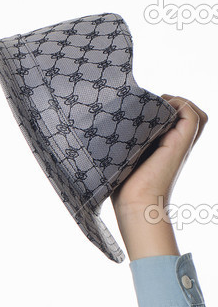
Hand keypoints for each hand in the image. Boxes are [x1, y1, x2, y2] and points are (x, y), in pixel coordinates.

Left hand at [111, 94, 207, 214]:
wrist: (134, 203)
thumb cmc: (121, 188)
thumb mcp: (122, 158)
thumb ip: (125, 140)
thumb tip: (112, 120)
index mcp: (163, 148)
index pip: (173, 120)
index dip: (161, 109)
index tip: (141, 109)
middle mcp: (174, 145)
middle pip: (187, 115)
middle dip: (171, 103)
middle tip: (150, 106)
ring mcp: (179, 144)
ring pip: (193, 113)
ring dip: (177, 103)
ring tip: (157, 106)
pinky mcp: (180, 144)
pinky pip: (192, 115)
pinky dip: (180, 105)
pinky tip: (159, 110)